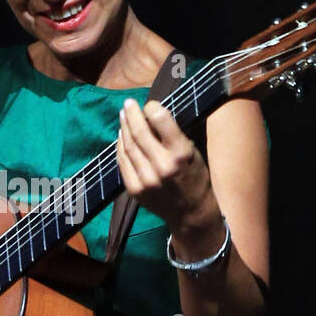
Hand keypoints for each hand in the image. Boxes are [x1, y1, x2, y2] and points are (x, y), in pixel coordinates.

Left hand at [115, 97, 218, 234]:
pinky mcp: (135, 189)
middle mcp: (162, 166)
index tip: (148, 103)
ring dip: (124, 128)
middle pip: (140, 133)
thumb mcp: (192, 152)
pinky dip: (120, 146)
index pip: (161, 121)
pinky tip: (122, 136)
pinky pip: (123, 162)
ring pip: (128, 146)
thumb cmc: (195, 177)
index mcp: (181, 154)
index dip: (151, 109)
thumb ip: (172, 135)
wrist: (191, 212)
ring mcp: (146, 179)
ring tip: (123, 116)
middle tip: (128, 104)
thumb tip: (151, 115)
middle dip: (132, 115)